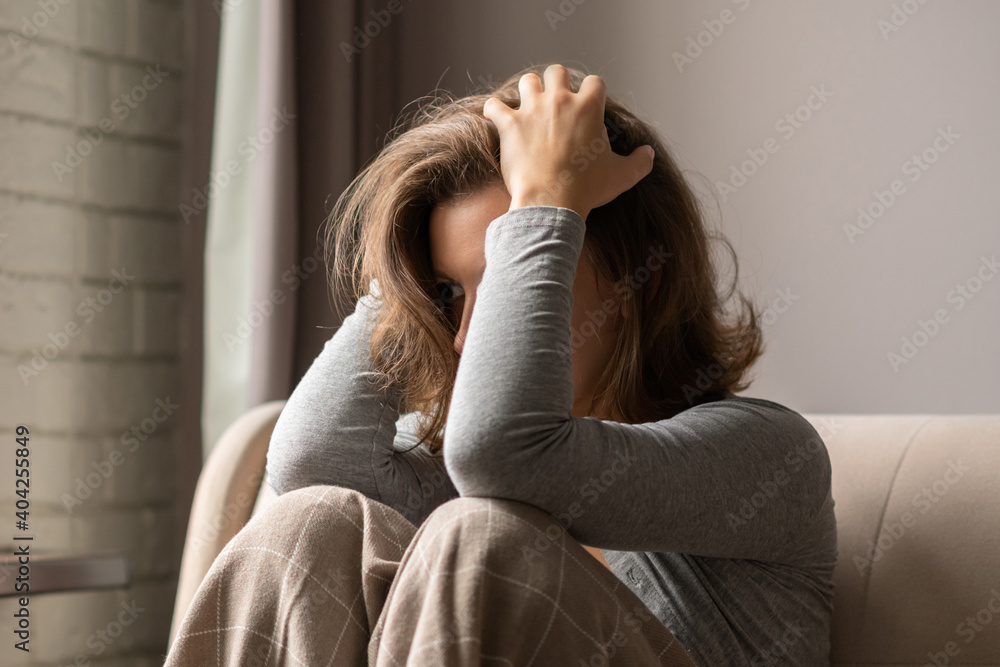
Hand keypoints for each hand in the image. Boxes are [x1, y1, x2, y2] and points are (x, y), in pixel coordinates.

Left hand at [483, 64, 654, 219]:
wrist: (551, 202)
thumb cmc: (587, 189)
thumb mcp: (622, 176)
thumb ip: (640, 162)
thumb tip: (648, 154)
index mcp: (589, 107)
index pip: (594, 82)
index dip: (592, 92)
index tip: (588, 106)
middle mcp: (560, 101)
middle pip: (557, 72)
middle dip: (557, 83)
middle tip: (555, 102)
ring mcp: (532, 110)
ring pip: (527, 81)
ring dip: (528, 91)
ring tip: (529, 107)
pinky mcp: (509, 125)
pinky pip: (495, 105)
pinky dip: (495, 110)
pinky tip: (498, 118)